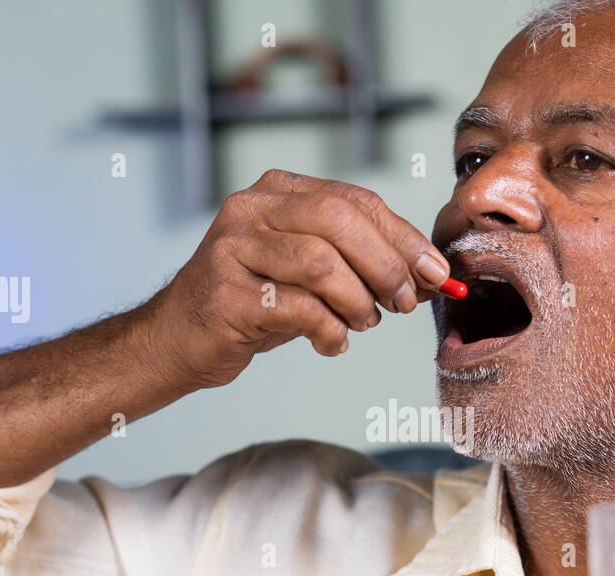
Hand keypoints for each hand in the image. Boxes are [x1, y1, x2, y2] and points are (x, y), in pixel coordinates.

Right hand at [153, 169, 450, 389]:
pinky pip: (298, 309)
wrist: (179, 339)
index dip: (403, 237)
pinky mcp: (225, 295)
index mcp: (277, 193)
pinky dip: (329, 331)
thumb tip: (428, 274)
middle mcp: (250, 211)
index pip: (355, 201)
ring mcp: (231, 249)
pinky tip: (332, 343)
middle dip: (386, 266)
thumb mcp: (308, 271)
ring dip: (358, 302)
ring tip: (364, 323)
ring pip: (321, 264)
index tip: (435, 272)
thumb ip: (358, 261)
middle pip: (340, 223)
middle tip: (404, 303)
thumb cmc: (254, 303)